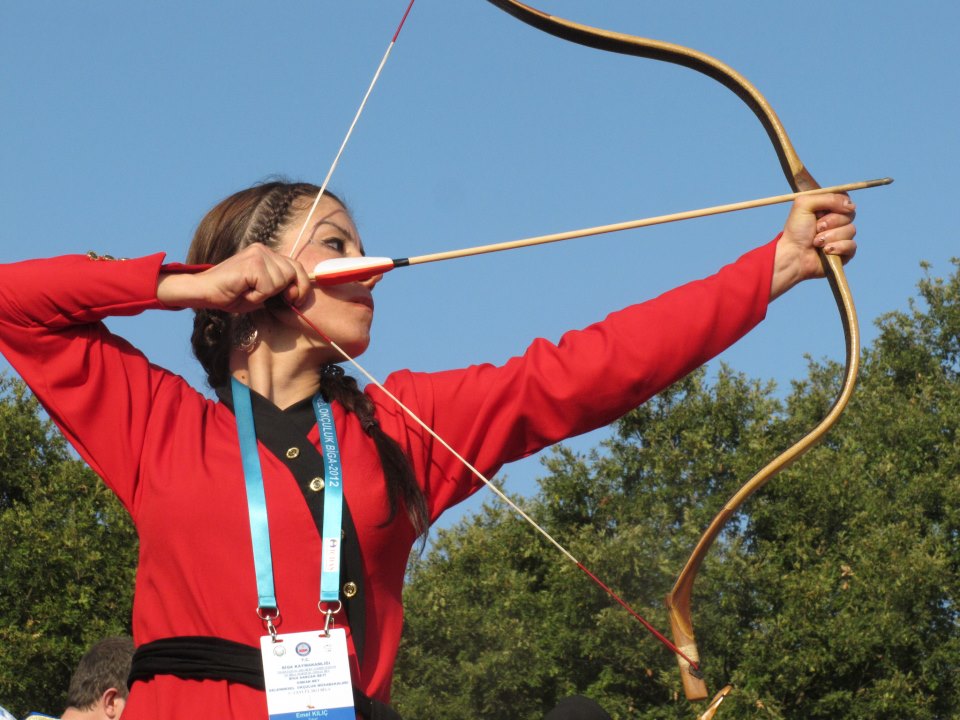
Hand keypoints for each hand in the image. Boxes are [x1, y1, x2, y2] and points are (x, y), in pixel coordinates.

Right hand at [157, 244, 313, 311]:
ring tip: (248, 292)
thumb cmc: (230, 294)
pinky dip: (257, 296)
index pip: (296, 266)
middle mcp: (263, 250)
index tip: (297, 300)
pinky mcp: (251, 263)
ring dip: (267, 294)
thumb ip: (279, 289)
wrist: (203, 291)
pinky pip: (268, 287)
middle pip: (293, 272)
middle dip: (289, 291)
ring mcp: (257, 254)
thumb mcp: (261, 292)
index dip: (302, 284)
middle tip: (268, 298)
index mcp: (266, 254)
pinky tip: (243, 292)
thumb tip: (297, 293)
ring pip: (282, 281)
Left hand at [770, 192, 857, 299]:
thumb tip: (851, 205)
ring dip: (830, 236)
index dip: (839, 204)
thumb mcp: (804, 204)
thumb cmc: (796, 231)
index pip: (845, 200)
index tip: (825, 210)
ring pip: (851, 230)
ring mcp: (841, 237)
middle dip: (831, 222)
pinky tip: (825, 251)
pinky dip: (837, 247)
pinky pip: (851, 246)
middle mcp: (836, 222)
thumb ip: (828, 198)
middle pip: (850, 215)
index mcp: (828, 209)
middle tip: (816, 228)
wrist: (793, 255)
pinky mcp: (844, 252)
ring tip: (816, 242)